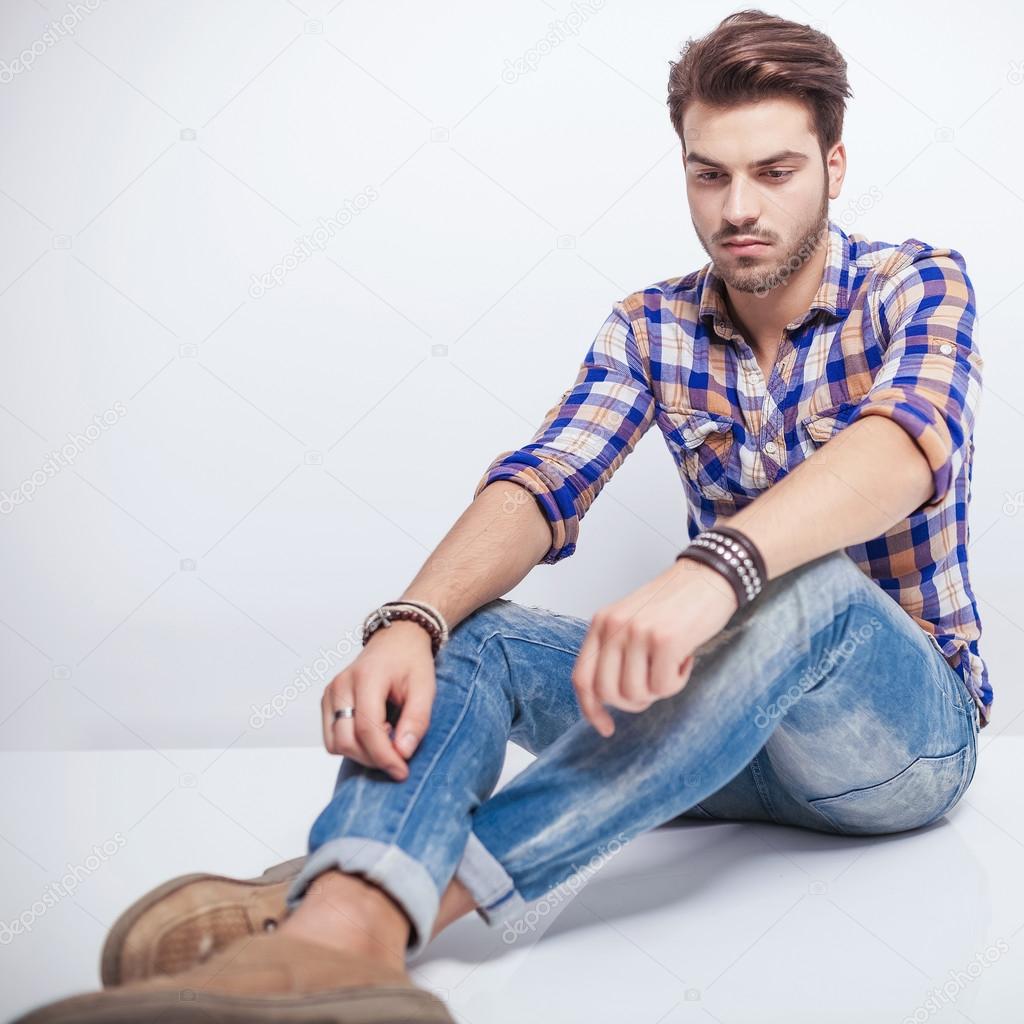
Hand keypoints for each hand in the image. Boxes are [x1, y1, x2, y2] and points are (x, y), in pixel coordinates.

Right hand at [320, 621, 435, 780]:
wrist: (396, 641)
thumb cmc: (411, 662)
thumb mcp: (425, 688)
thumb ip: (416, 720)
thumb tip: (402, 753)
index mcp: (366, 678)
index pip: (367, 729)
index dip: (385, 756)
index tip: (402, 771)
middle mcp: (341, 685)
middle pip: (346, 741)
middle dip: (373, 758)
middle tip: (398, 756)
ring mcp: (330, 693)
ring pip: (335, 744)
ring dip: (361, 754)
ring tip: (386, 738)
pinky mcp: (326, 701)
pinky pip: (331, 738)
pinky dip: (351, 744)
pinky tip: (373, 732)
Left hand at [572, 558, 739, 736]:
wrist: (708, 576)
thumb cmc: (674, 604)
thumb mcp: (631, 620)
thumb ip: (615, 651)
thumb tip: (611, 698)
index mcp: (601, 623)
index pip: (582, 678)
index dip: (591, 710)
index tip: (607, 727)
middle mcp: (613, 626)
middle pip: (608, 693)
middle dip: (633, 702)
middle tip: (655, 684)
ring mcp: (637, 633)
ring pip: (636, 694)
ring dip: (659, 690)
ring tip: (672, 665)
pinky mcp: (664, 640)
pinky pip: (664, 687)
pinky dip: (678, 681)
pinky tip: (686, 657)